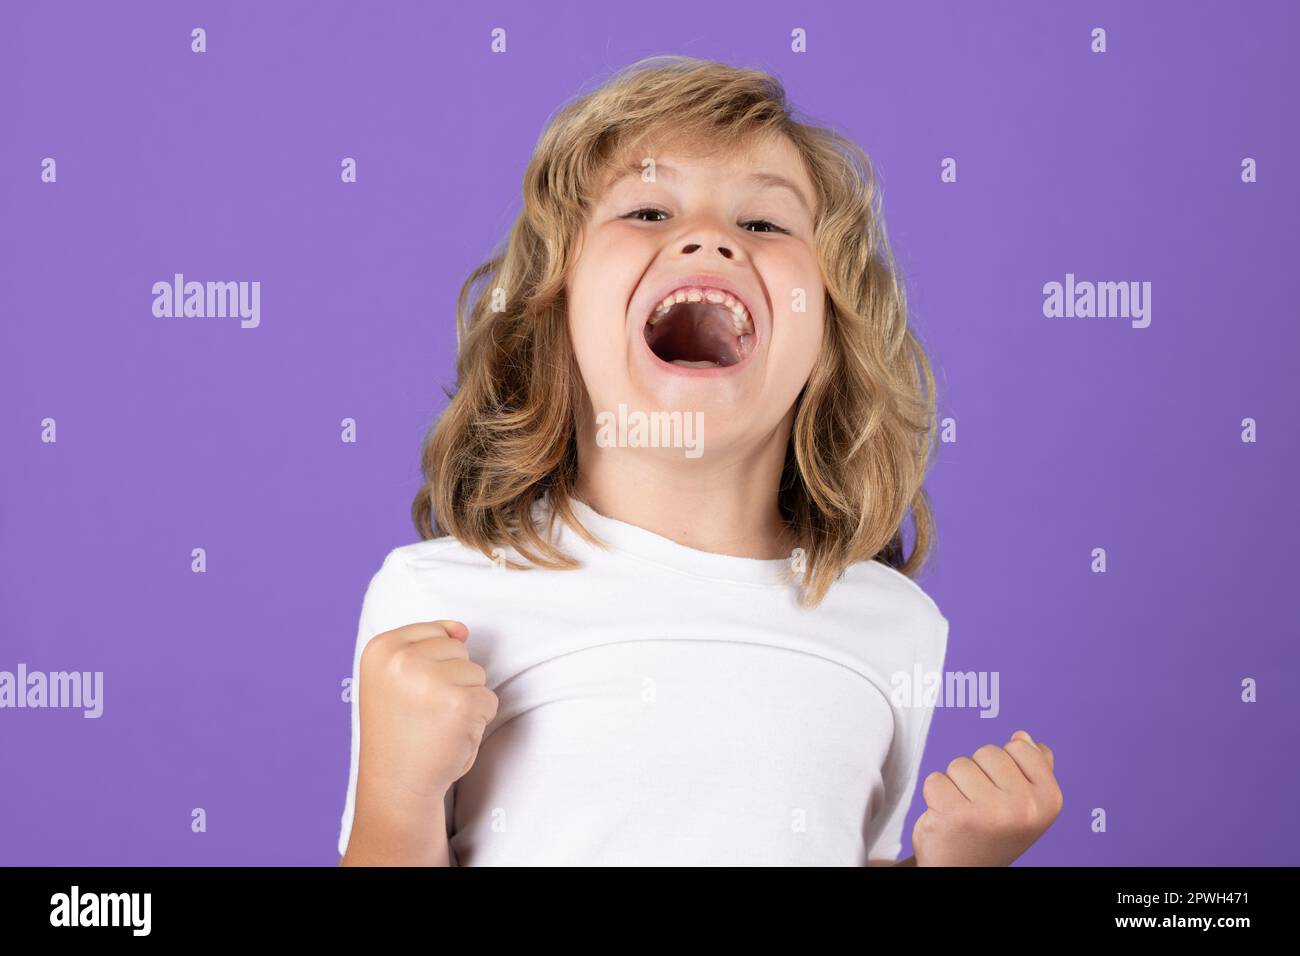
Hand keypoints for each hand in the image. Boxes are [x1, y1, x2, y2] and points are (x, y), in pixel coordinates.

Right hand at [356, 620, 499, 808]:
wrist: (396, 785)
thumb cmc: (400, 731)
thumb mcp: (396, 678)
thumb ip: (425, 646)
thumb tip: (462, 629)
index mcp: (380, 648)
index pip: (435, 631)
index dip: (432, 666)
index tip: (411, 694)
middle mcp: (402, 659)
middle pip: (458, 649)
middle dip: (452, 680)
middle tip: (424, 712)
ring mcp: (430, 680)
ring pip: (476, 673)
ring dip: (466, 700)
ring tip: (436, 724)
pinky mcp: (459, 703)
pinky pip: (489, 699)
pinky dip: (478, 719)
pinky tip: (451, 735)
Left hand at [912, 730, 1061, 865]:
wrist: (964, 872)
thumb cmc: (992, 835)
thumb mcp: (1025, 805)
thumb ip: (1031, 770)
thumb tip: (1024, 737)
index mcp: (1049, 799)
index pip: (1020, 746)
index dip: (1005, 766)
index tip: (1005, 793)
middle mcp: (1025, 807)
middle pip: (988, 752)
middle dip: (979, 774)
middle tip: (982, 807)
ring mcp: (990, 811)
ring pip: (959, 764)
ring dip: (956, 785)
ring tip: (965, 812)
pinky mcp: (955, 814)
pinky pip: (935, 779)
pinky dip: (935, 795)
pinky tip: (947, 818)